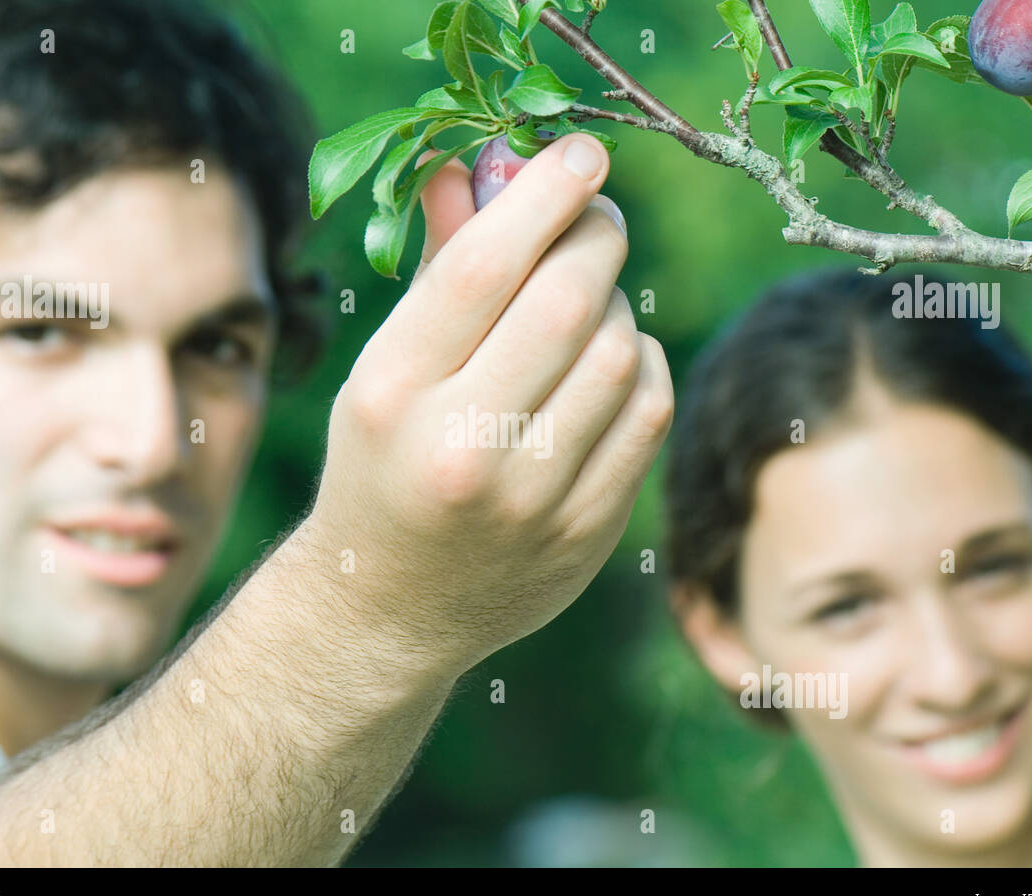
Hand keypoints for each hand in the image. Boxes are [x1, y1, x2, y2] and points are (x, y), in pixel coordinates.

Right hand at [304, 133, 673, 674]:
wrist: (390, 607)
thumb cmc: (382, 464)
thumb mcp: (384, 369)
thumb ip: (438, 268)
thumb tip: (486, 165)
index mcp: (391, 395)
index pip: (485, 267)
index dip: (545, 193)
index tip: (581, 152)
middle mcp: (461, 449)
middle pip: (568, 301)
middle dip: (596, 235)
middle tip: (596, 217)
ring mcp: (532, 499)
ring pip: (623, 351)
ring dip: (618, 304)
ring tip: (587, 305)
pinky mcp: (586, 530)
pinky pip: (648, 410)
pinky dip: (642, 364)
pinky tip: (611, 364)